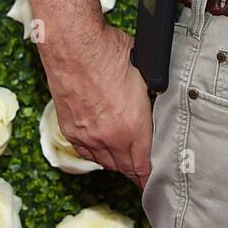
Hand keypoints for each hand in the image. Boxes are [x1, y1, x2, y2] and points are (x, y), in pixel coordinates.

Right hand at [45, 23, 153, 189]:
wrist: (74, 46)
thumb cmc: (111, 53)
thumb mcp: (145, 75)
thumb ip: (150, 98)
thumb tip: (157, 101)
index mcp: (132, 127)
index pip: (144, 164)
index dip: (151, 176)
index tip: (157, 181)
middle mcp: (108, 137)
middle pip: (125, 167)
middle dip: (137, 173)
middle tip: (145, 177)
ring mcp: (87, 135)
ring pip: (106, 162)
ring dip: (118, 164)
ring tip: (128, 166)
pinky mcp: (70, 129)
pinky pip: (87, 152)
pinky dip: (98, 155)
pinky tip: (104, 153)